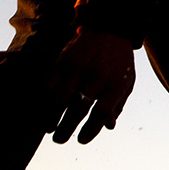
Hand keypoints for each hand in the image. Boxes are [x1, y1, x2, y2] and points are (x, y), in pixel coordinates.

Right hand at [46, 28, 135, 143]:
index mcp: (115, 85)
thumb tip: (108, 127)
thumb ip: (117, 104)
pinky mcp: (62, 61)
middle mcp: (96, 78)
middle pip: (78, 110)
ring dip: (51, 117)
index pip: (101, 114)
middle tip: (59, 140)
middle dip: (66, 129)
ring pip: (59, 99)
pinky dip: (43, 99)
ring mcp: (78, 69)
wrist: (109, 29)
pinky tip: (42, 108)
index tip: (81, 140)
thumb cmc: (119, 61)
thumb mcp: (126, 82)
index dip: (90, 130)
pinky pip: (48, 84)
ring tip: (49, 129)